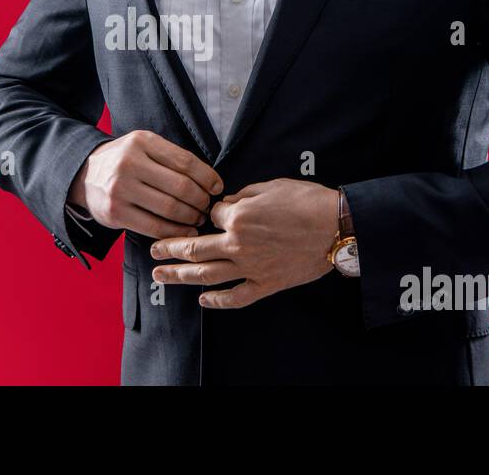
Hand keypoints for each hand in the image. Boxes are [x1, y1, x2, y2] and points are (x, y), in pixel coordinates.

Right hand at [69, 130, 222, 239]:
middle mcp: (129, 163)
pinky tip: (185, 231)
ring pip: (170, 208)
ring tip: (198, 218)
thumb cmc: (124, 161)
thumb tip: (210, 181)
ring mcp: (120, 189)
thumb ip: (171, 158)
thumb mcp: (143, 147)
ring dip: (191, 217)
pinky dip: (176, 232)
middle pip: (181, 187)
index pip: (186, 162)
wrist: (84, 175)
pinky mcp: (115, 213)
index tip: (217, 188)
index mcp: (142, 142)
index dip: (207, 177)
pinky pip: (155, 226)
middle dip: (201, 200)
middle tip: (208, 207)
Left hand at [150, 178, 337, 308]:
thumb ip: (242, 196)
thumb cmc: (305, 201)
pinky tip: (202, 300)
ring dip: (179, 276)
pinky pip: (236, 297)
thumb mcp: (270, 186)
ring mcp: (250, 267)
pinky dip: (217, 301)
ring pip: (206, 275)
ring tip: (160, 275)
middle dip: (169, 248)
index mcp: (237, 217)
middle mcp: (237, 244)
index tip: (215, 213)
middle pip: (194, 248)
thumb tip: (227, 204)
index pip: (211, 216)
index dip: (210, 213)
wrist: (336, 226)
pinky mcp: (266, 284)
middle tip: (153, 250)